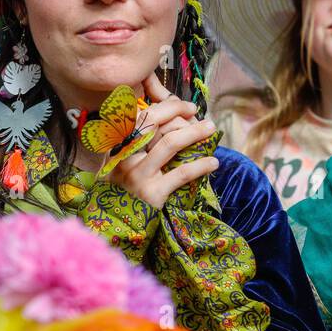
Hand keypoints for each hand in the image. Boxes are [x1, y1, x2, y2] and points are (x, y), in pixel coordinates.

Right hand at [107, 74, 217, 208]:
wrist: (118, 224)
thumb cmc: (127, 188)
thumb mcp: (126, 161)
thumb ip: (142, 139)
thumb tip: (173, 114)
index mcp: (117, 144)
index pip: (142, 115)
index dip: (167, 107)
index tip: (187, 106)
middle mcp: (123, 155)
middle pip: (154, 122)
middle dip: (181, 113)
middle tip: (202, 116)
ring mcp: (137, 174)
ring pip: (170, 143)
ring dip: (195, 133)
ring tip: (211, 130)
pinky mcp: (151, 193)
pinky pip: (181, 173)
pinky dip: (201, 165)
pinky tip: (213, 162)